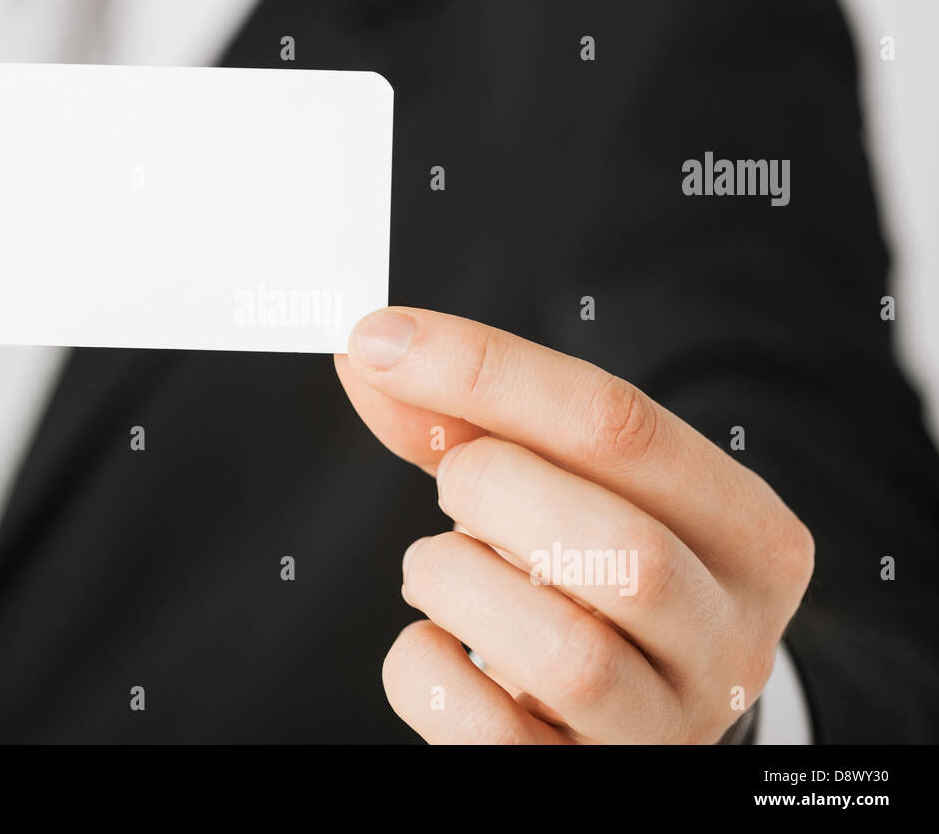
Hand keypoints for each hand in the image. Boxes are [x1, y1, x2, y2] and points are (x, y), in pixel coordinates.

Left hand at [335, 307, 814, 742]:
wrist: (625, 715)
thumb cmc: (589, 577)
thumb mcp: (566, 487)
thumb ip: (473, 421)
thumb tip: (371, 350)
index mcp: (748, 533)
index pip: (621, 426)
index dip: (485, 370)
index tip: (381, 339)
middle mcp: (729, 638)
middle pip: (616, 547)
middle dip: (491, 491)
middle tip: (455, 485)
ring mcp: (665, 726)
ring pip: (563, 653)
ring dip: (455, 581)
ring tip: (440, 570)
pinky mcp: (586, 779)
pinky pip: (486, 733)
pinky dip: (425, 672)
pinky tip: (436, 645)